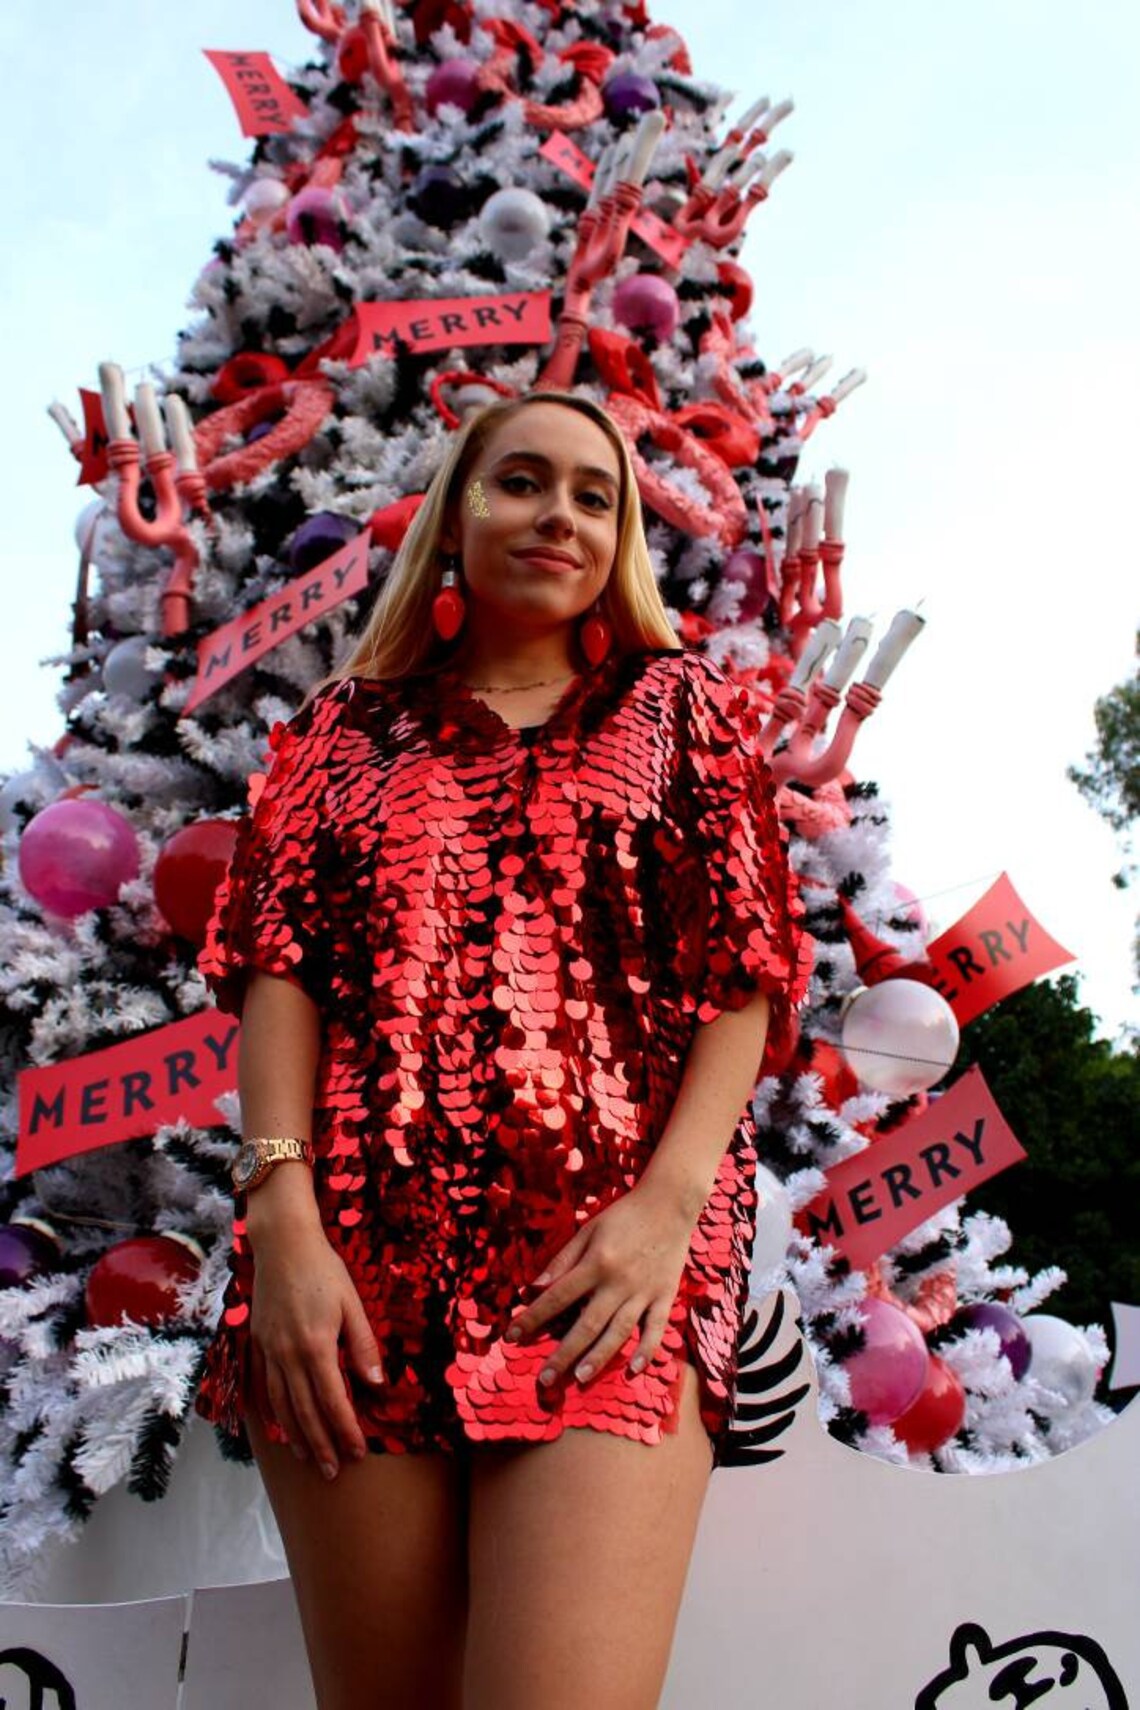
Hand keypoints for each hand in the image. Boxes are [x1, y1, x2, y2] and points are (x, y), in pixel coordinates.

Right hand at [248, 1221, 383, 1480]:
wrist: (282, 1244)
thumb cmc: (323, 1269)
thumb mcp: (352, 1303)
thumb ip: (363, 1345)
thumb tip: (376, 1382)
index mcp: (316, 1347)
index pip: (333, 1402)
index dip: (346, 1431)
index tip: (357, 1452)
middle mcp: (288, 1355)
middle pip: (305, 1412)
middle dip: (321, 1445)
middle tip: (333, 1471)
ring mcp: (269, 1350)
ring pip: (281, 1405)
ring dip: (296, 1435)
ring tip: (309, 1458)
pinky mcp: (258, 1342)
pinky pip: (264, 1387)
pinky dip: (273, 1411)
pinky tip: (281, 1424)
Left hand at [505, 1180, 697, 1386]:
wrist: (669, 1204)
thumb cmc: (623, 1217)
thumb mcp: (587, 1231)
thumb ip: (562, 1261)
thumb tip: (533, 1289)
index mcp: (595, 1263)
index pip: (556, 1297)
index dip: (532, 1318)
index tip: (512, 1336)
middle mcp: (618, 1282)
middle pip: (586, 1325)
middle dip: (563, 1354)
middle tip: (545, 1380)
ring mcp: (644, 1292)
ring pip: (618, 1332)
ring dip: (599, 1358)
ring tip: (580, 1378)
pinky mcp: (665, 1296)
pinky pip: (656, 1328)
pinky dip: (647, 1351)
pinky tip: (634, 1370)